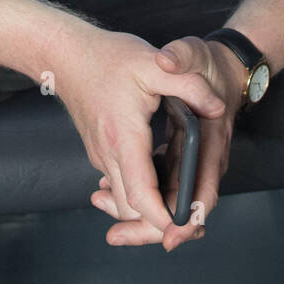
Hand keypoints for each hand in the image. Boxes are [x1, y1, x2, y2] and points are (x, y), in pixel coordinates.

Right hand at [89, 35, 247, 250]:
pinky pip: (119, 183)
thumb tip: (217, 107)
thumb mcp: (153, 63)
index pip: (140, 194)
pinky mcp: (100, 151)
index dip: (162, 217)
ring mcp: (101, 154)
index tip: (185, 226)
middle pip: (130, 208)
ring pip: (122, 200)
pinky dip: (138, 194)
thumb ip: (189, 85)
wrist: (65, 54)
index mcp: (124, 137)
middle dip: (159, 225)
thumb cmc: (107, 58)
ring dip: (148, 211)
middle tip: (194, 228)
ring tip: (181, 214)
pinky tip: (159, 186)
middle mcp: (109, 152)